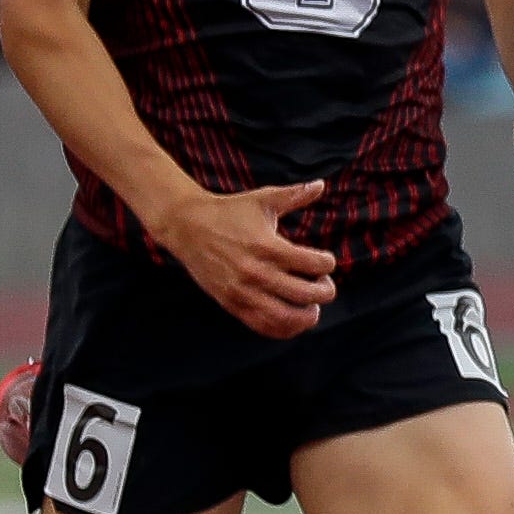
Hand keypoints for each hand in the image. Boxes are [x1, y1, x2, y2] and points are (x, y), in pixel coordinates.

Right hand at [159, 177, 337, 337]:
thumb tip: (321, 184)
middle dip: (325, 291)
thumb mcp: (263, 200)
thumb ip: (295, 195)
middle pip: (306, 294)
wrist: (186, 226)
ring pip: (286, 318)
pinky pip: (263, 326)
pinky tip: (293, 319)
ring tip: (313, 307)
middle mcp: (257, 272)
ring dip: (308, 316)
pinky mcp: (232, 304)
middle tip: (325, 285)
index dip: (328, 263)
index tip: (325, 261)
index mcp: (268, 246)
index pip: (314, 265)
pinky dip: (284, 328)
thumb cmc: (229, 211)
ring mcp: (243, 292)